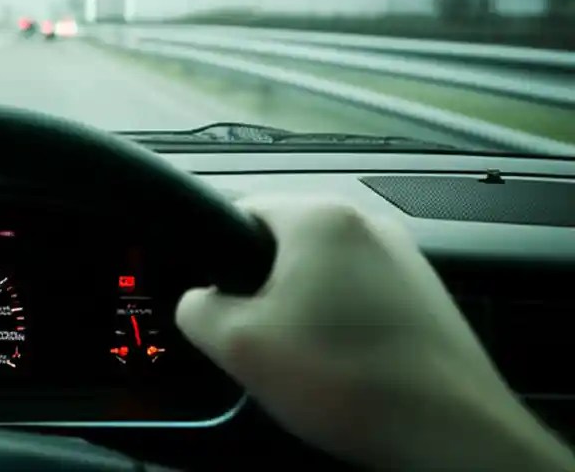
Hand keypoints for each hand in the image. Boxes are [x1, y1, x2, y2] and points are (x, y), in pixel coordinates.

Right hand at [176, 196, 572, 470]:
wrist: (449, 435)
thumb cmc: (346, 380)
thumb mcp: (237, 345)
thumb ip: (196, 309)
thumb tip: (200, 302)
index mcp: (320, 216)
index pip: (241, 210)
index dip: (220, 260)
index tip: (224, 308)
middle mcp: (368, 222)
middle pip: (285, 246)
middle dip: (266, 291)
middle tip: (264, 342)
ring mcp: (406, 258)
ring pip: (324, 275)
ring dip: (306, 311)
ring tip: (309, 362)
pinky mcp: (428, 296)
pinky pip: (362, 299)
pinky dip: (345, 327)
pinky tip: (347, 368)